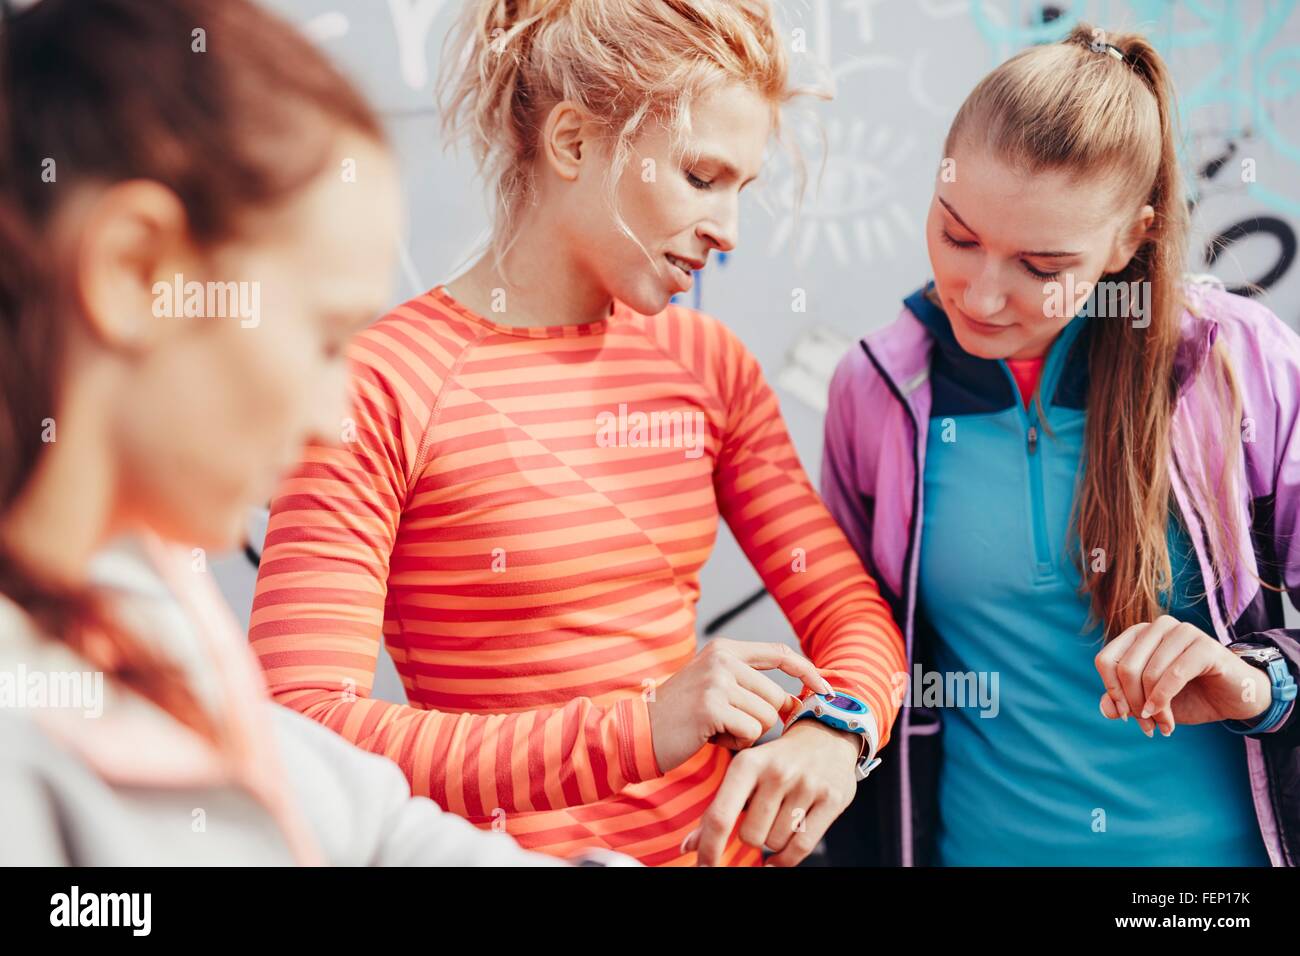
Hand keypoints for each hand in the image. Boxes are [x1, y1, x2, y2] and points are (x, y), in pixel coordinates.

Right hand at [647, 638, 831, 772]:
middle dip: (762, 719)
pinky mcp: (712, 705)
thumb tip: (797, 702)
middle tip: (729, 724)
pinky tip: (711, 738)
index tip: (828, 690)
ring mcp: (717, 680)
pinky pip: (750, 732)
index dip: (808, 673)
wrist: (640, 732)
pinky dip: (735, 743)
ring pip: (766, 717)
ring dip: (747, 734)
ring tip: (716, 729)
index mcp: (725, 648)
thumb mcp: (716, 688)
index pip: (781, 654)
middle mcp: (723, 658)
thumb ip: (751, 685)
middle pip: (777, 697)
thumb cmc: (683, 717)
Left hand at [682, 718, 859, 866]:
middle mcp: (777, 772)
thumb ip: (718, 809)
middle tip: (763, 815)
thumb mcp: (745, 772)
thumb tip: (689, 847)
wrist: (825, 734)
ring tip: (782, 814)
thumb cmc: (776, 760)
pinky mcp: (832, 799)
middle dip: (752, 834)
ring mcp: (806, 785)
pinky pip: (801, 848)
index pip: (721, 816)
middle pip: (750, 836)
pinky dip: (786, 859)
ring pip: (775, 843)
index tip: (703, 865)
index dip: (709, 847)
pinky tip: (781, 853)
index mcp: (747, 763)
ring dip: (773, 840)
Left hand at [1094, 616, 1272, 736]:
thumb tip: (1105, 709)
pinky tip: (1167, 721)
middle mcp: (1158, 627)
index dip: (1112, 692)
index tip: (1125, 716)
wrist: (1235, 700)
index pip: (1106, 661)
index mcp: (1139, 634)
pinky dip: (1165, 701)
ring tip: (1163, 726)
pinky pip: (1173, 675)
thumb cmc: (1190, 697)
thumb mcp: (1150, 702)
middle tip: (1147, 727)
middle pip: (1125, 668)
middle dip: (1133, 704)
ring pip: (1148, 673)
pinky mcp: (1205, 645)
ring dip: (1153, 708)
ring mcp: (1182, 632)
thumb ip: (1124, 702)